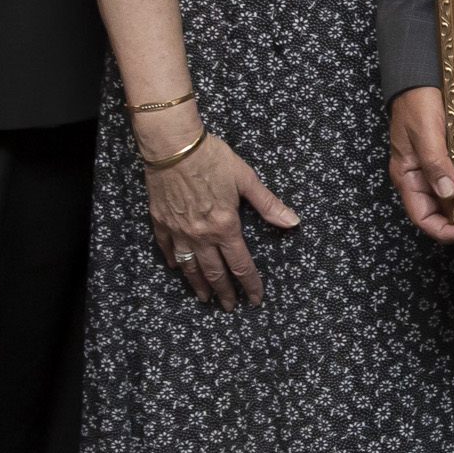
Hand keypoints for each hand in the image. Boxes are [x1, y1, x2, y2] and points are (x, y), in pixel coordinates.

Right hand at [142, 127, 298, 308]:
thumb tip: (293, 222)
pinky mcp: (160, 223)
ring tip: (205, 299)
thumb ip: (268, 205)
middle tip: (229, 306)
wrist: (173, 146)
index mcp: (226, 226)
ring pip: (190, 267)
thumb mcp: (246, 179)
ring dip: (199, 286)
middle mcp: (202, 235)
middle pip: (215, 273)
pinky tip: (178, 268)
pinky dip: (175, 261)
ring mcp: (179, 231)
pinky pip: (168, 249)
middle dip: (225, 293)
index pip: (241, 265)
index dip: (250, 284)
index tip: (255, 299)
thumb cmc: (212, 158)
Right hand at [387, 86, 453, 241]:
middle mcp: (421, 179)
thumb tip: (449, 193)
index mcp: (409, 178)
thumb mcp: (424, 132)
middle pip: (443, 215)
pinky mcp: (447, 160)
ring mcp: (435, 170)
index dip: (447, 231)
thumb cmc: (415, 102)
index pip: (424, 218)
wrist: (418, 78)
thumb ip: (434, 163)